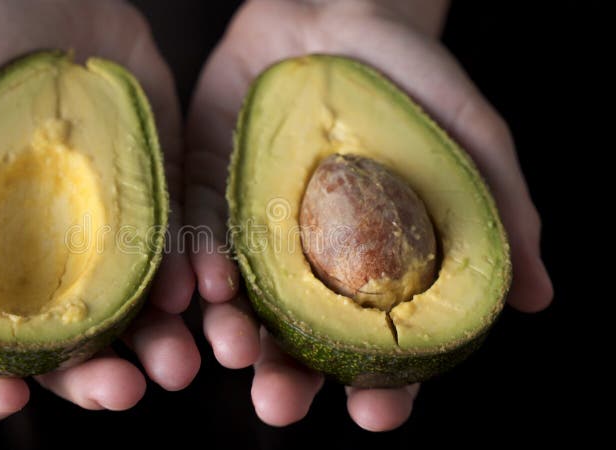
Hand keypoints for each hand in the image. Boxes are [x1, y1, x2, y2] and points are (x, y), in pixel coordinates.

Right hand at [0, 0, 197, 420]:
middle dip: (91, 381)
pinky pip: (178, 255)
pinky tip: (204, 291)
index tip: (7, 402)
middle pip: (63, 350)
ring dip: (157, 346)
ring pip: (131, 317)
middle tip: (123, 391)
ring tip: (179, 362)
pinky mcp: (156, 205)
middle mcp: (45, 265)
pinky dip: (192, 279)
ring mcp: (105, 239)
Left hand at [186, 0, 552, 430]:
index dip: (381, 389)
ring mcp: (255, 232)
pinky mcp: (208, 191)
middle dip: (286, 380)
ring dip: (229, 334)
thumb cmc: (413, 83)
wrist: (339, 15)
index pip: (378, 350)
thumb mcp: (471, 141)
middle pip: (295, 343)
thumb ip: (501, 214)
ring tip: (231, 353)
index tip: (376, 415)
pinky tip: (198, 287)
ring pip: (237, 302)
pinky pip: (195, 237)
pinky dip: (193, 265)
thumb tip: (538, 297)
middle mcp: (308, 265)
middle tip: (281, 406)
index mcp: (372, 271)